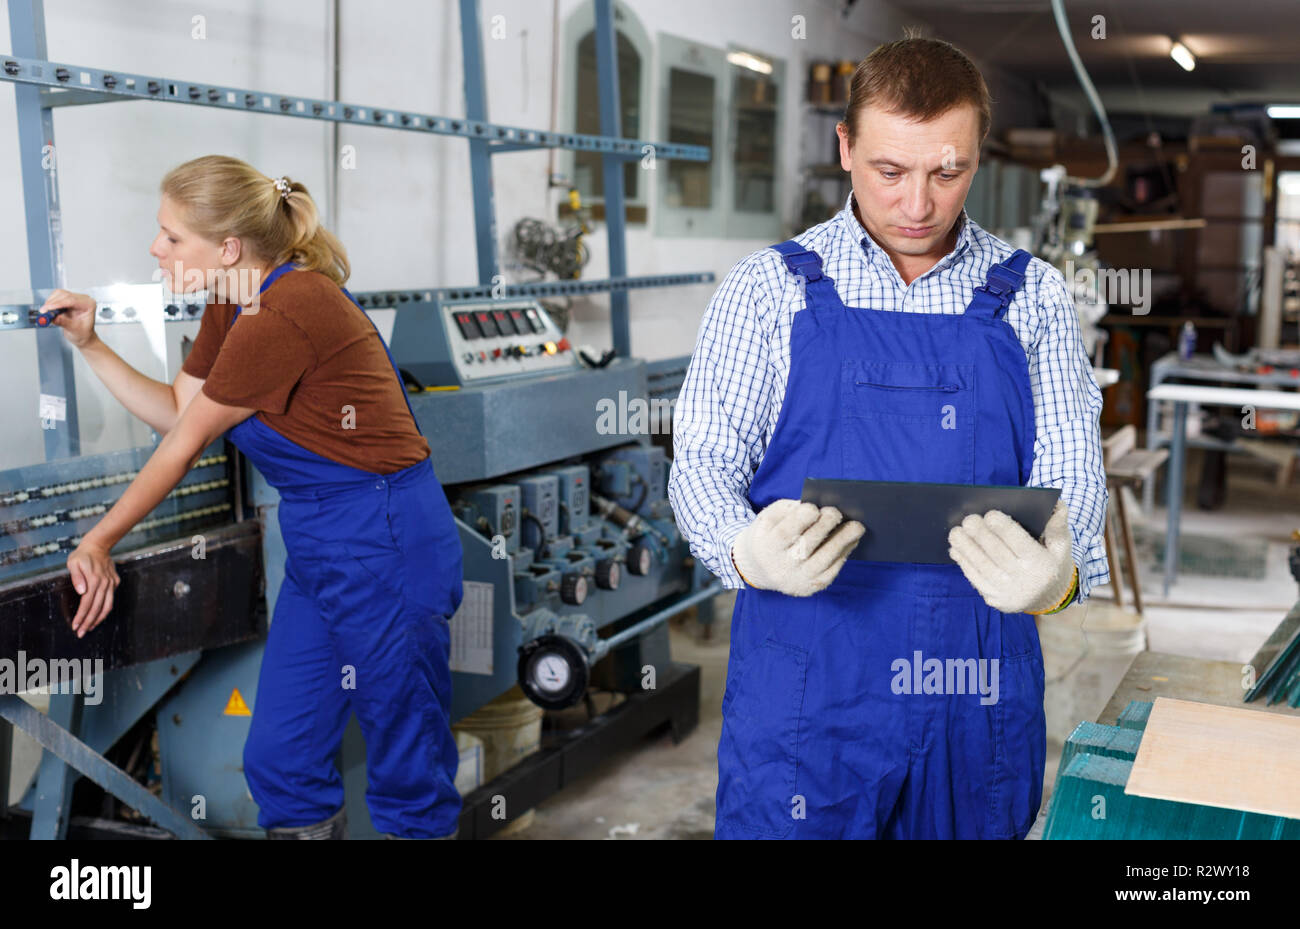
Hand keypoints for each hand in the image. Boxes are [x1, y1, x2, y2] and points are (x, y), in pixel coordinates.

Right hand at [40, 289, 98, 348]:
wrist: (82, 335)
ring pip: (58, 294)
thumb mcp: (74, 330)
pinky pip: (56, 297)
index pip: (72, 300)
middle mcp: (83, 299)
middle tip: (43, 312)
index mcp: (89, 305)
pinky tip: (49, 311)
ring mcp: (75, 298)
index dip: (58, 304)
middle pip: (64, 295)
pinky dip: (50, 303)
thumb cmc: (83, 333)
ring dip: (50, 302)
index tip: (47, 309)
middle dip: (52, 303)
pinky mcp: (67, 299)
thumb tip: (54, 318)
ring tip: (46, 313)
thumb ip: (64, 323)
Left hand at [67, 540, 119, 636]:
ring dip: (98, 619)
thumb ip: (76, 577)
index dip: (81, 616)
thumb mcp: (73, 563)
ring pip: (107, 606)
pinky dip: (105, 609)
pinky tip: (98, 615)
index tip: (76, 626)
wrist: (99, 545)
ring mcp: (111, 583)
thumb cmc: (82, 555)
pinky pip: (110, 599)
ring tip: (90, 627)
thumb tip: (81, 592)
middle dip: (89, 622)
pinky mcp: (115, 582)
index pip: (87, 603)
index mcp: (94, 580)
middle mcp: (105, 584)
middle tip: (81, 633)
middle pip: (97, 608)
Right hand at [731, 499, 864, 596]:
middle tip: (837, 512)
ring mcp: (796, 580)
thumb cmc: (768, 535)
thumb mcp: (768, 518)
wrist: (757, 568)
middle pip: (806, 546)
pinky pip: (830, 571)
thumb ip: (789, 509)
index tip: (814, 508)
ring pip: (823, 560)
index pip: (785, 533)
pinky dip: (843, 554)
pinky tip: (852, 541)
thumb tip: (821, 506)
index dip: (800, 520)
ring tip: (857, 527)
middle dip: (824, 527)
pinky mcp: (809, 588)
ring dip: (843, 541)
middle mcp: (781, 567)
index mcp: (767, 546)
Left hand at [948, 500, 1075, 613]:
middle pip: (997, 553)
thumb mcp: (1062, 547)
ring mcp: (1008, 592)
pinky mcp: (994, 599)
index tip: (989, 514)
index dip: (1004, 528)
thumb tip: (1055, 503)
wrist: (1049, 599)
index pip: (1020, 543)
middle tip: (968, 519)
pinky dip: (964, 563)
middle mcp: (1025, 580)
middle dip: (980, 535)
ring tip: (955, 532)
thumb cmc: (1052, 564)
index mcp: (1041, 563)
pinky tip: (955, 549)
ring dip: (966, 547)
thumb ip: (1058, 525)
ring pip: (982, 566)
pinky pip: (975, 579)